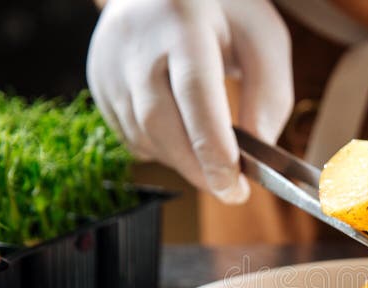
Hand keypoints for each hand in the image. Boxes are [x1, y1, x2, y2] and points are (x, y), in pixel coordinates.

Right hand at [87, 0, 293, 202]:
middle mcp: (136, 39)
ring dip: (181, 160)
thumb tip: (258, 149)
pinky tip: (183, 135)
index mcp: (183, 21)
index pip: (195, 93)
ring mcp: (109, 60)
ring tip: (211, 156)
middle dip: (197, 167)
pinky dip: (161, 149)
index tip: (234, 186)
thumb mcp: (264, 39)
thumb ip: (269, 95)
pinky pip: (129, 135)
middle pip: (159, 122)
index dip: (213, 147)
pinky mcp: (97, 79)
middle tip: (230, 189)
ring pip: (142, 134)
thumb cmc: (224, 12)